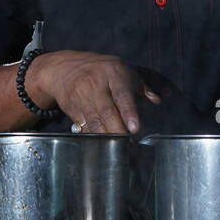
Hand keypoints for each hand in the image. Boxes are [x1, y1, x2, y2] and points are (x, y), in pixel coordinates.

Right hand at [27, 50, 160, 133]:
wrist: (63, 68)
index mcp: (112, 72)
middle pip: (107, 111)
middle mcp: (95, 83)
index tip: (135, 128)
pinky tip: (103, 146)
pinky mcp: (71, 108)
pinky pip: (84, 127)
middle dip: (119, 131)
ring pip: (95, 122)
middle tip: (130, 146)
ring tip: (120, 150)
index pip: (122, 93)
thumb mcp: (121, 70)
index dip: (129, 112)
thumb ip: (140, 87)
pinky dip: (94, 138)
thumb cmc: (100, 70)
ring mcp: (81, 96)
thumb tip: (156, 101)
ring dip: (107, 138)